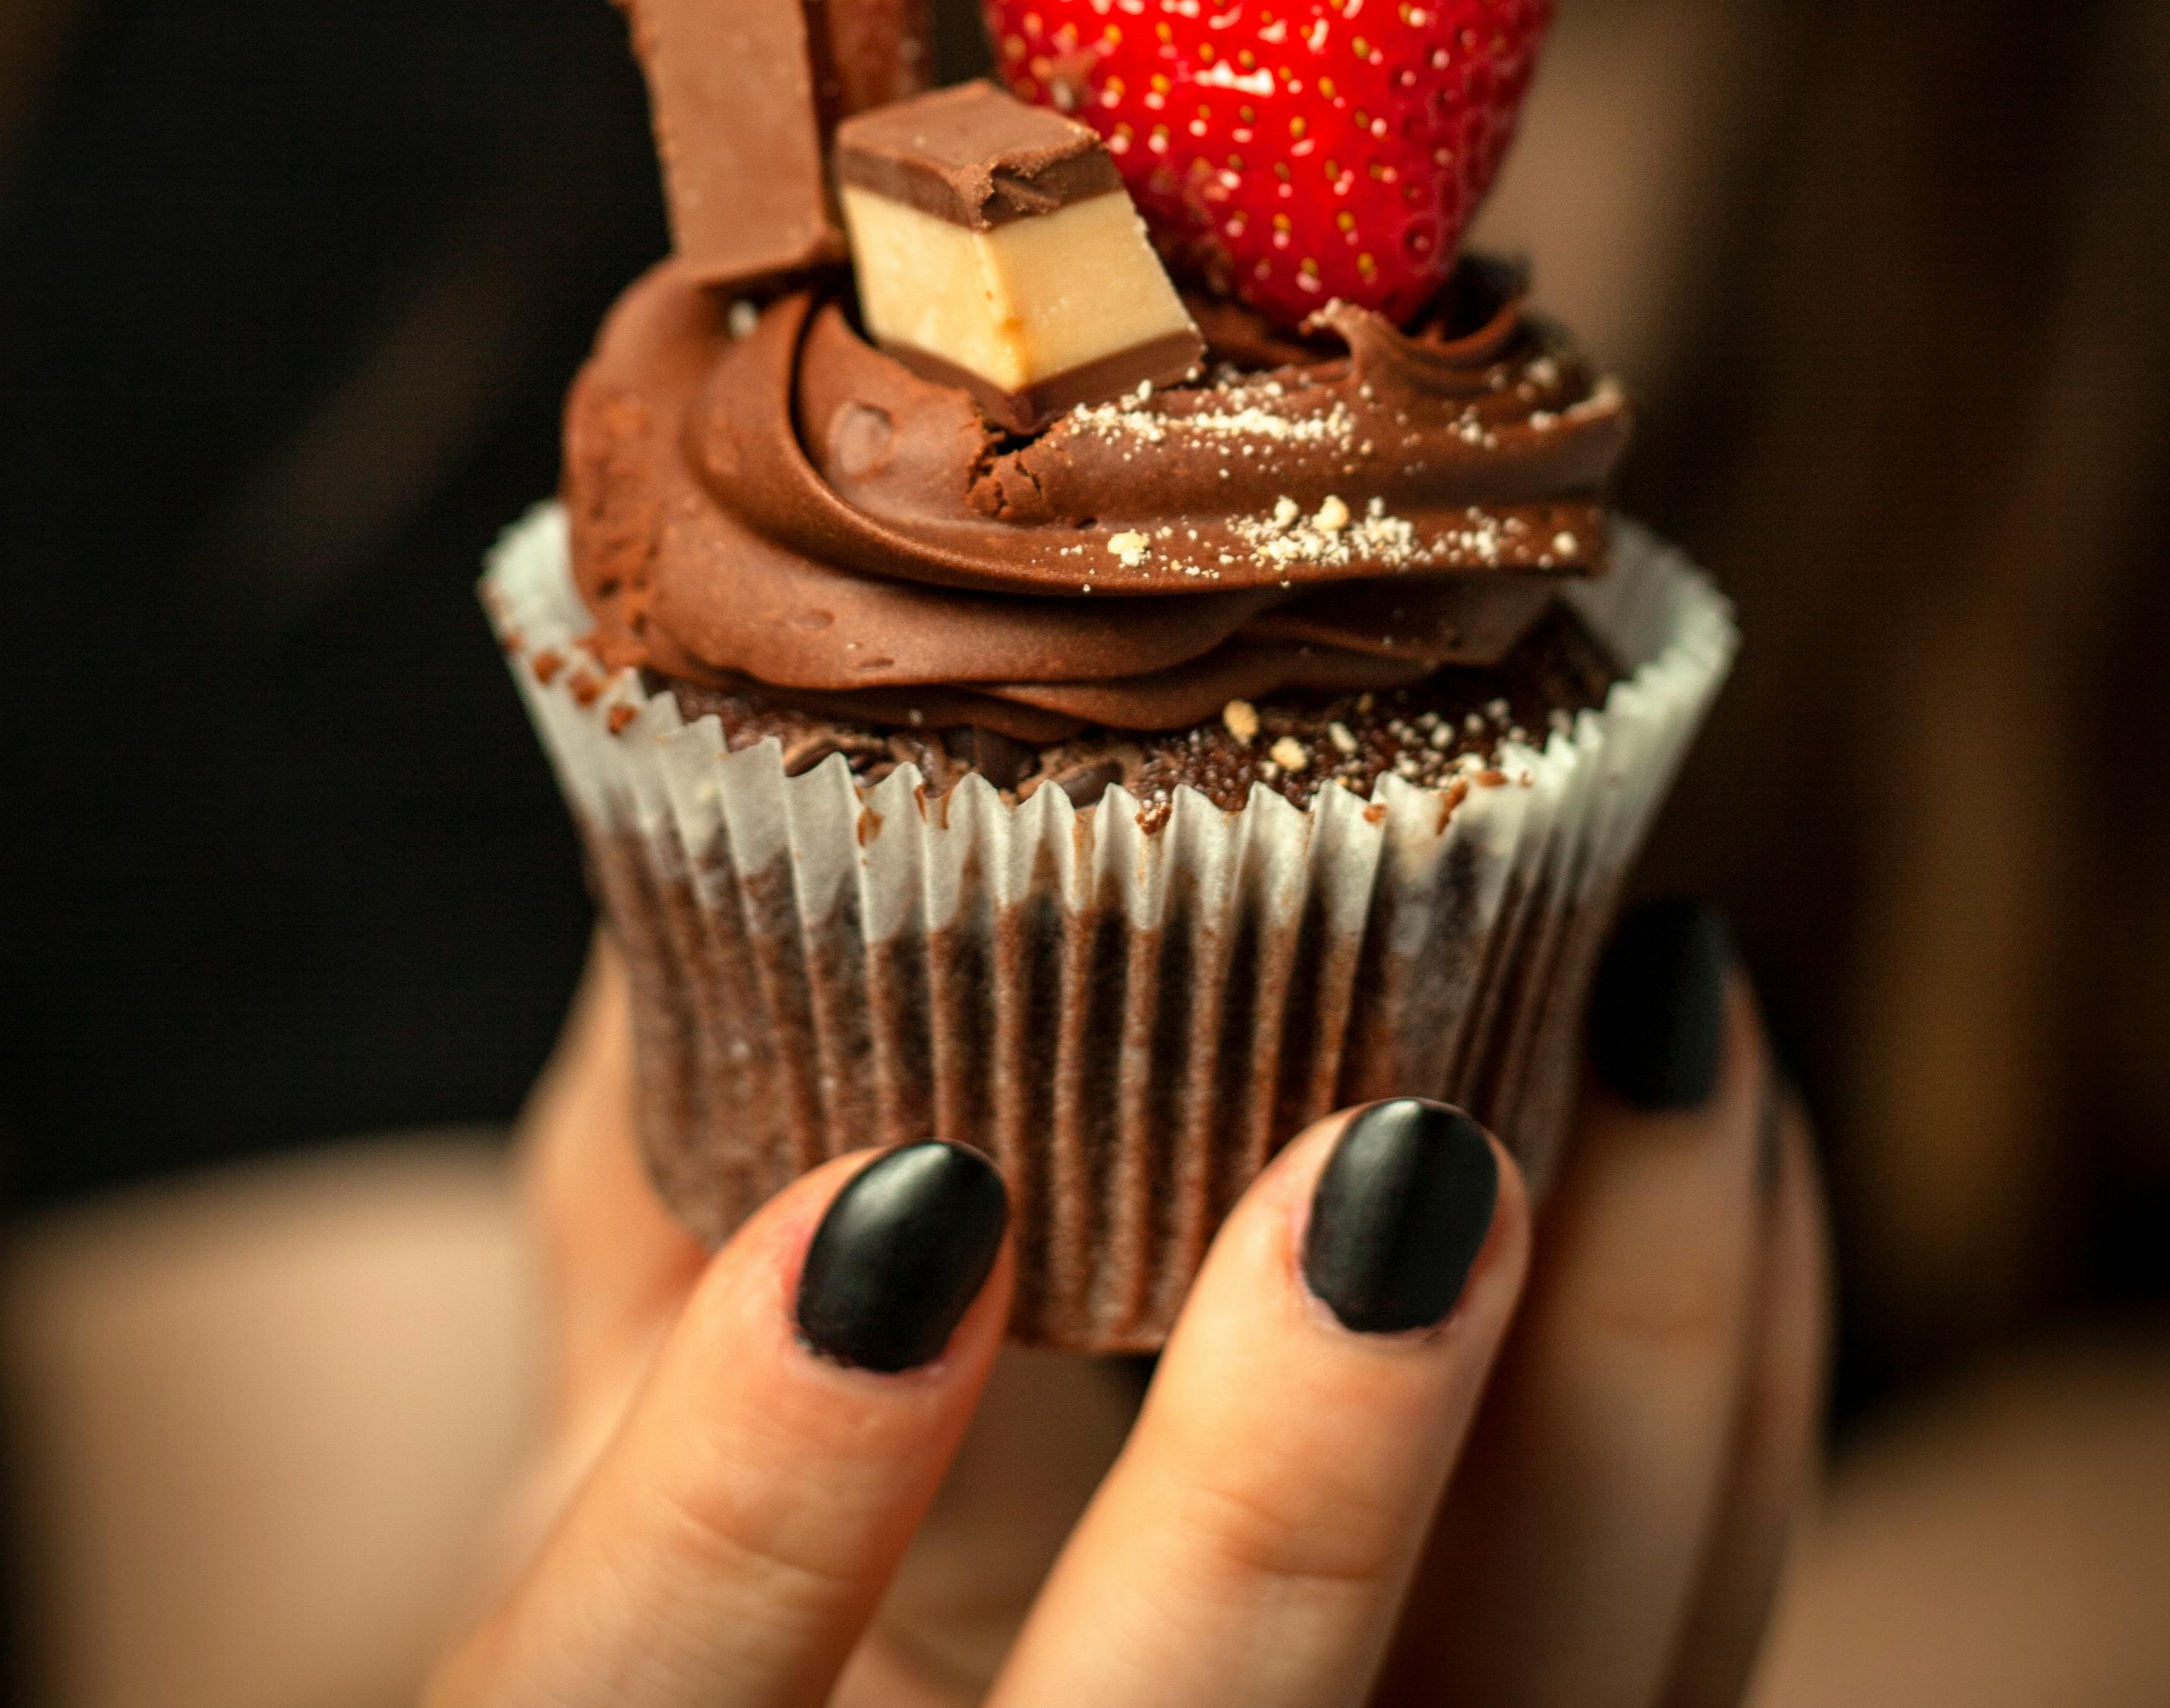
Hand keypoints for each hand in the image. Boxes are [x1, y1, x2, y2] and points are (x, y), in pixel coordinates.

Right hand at [425, 904, 1825, 1706]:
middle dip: (1291, 1504)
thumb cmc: (734, 1569)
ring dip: (1637, 1379)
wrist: (932, 1684)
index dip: (742, 1505)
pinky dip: (1731, 1374)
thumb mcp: (613, 1418)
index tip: (891, 1204)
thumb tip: (700, 812)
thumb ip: (641, 1170)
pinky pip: (1684, 1628)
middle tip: (1405, 1148)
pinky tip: (1724, 1128)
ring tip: (1660, 1013)